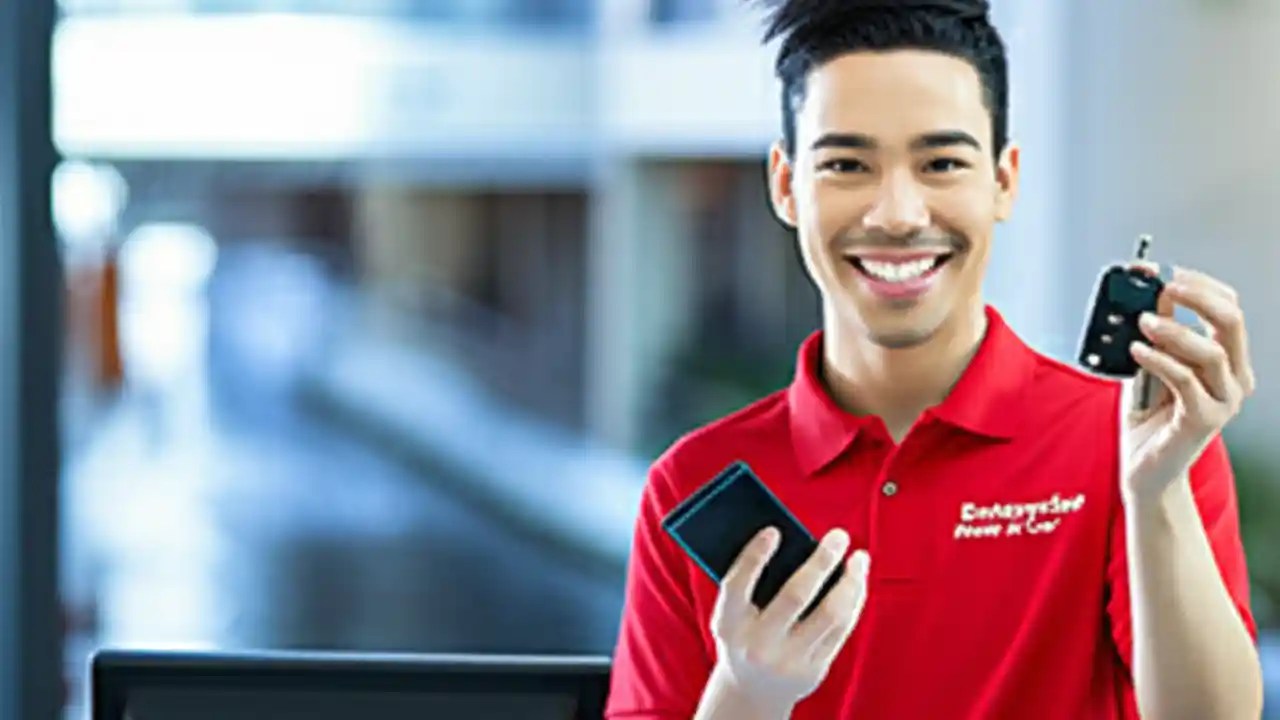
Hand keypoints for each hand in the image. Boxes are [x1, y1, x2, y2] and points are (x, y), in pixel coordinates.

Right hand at [705, 527, 870, 715]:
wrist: (752, 691)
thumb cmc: (743, 635)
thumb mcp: (732, 614)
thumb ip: (750, 583)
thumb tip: (790, 540)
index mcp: (728, 625)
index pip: (737, 585)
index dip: (754, 556)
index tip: (773, 530)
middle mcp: (758, 644)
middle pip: (795, 596)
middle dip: (821, 562)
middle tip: (839, 536)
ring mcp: (789, 659)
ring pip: (830, 613)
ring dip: (851, 581)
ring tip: (859, 558)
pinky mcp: (815, 668)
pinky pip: (842, 628)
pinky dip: (854, 600)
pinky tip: (858, 581)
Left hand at [1123, 266, 1256, 503]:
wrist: (1146, 470)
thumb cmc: (1148, 418)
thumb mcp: (1150, 365)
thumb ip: (1156, 333)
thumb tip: (1148, 291)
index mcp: (1227, 362)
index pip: (1229, 309)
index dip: (1198, 284)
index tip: (1162, 270)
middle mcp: (1234, 379)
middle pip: (1232, 322)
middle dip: (1198, 296)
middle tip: (1163, 284)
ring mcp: (1223, 401)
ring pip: (1211, 351)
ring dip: (1174, 329)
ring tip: (1141, 322)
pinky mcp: (1204, 420)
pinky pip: (1186, 380)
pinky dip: (1160, 360)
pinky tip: (1137, 351)